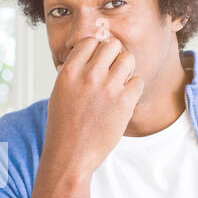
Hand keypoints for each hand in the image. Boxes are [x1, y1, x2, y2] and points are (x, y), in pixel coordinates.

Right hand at [32, 37, 140, 197]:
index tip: (97, 63)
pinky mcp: (124, 102)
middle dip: (114, 57)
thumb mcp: (59, 93)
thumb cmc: (63, 127)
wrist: (70, 156)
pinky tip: (123, 100)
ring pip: (128, 58)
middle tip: (110, 73)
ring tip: (118, 85)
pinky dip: (134, 89)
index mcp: (69, 71)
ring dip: (126, 69)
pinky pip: (138, 81)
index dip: (97, 50)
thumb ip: (74, 71)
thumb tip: (90, 54)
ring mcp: (107, 88)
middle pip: (112, 45)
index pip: (91, 41)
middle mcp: (88, 76)